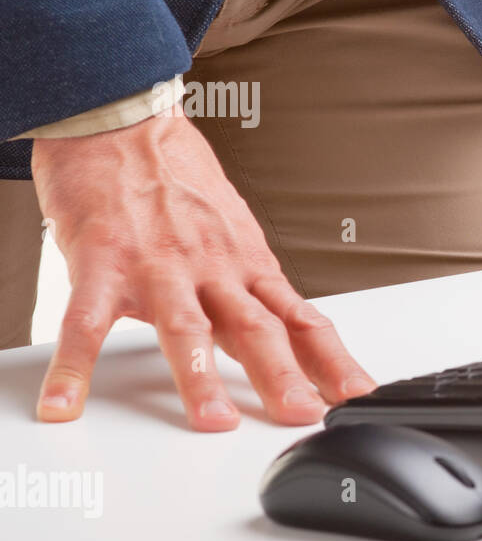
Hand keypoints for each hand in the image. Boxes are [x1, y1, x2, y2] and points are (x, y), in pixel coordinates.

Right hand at [30, 107, 375, 429]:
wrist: (123, 122)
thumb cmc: (176, 179)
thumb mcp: (233, 233)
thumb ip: (252, 287)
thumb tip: (287, 336)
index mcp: (248, 266)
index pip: (303, 321)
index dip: (333, 362)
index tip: (356, 398)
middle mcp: (213, 268)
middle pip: (256, 328)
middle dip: (282, 375)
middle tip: (301, 414)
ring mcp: (159, 265)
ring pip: (186, 327)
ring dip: (200, 376)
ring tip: (213, 419)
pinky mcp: (102, 261)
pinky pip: (86, 322)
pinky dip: (76, 366)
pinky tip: (66, 401)